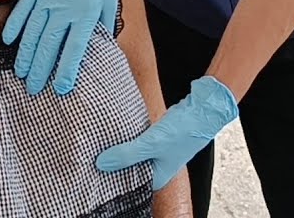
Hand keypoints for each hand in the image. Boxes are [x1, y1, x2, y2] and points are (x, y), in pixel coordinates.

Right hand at [2, 0, 119, 94]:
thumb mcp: (110, 0)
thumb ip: (105, 25)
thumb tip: (104, 46)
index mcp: (86, 14)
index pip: (74, 50)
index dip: (66, 71)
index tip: (60, 88)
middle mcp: (65, 9)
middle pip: (49, 46)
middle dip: (40, 70)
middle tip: (33, 89)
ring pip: (33, 32)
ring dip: (26, 54)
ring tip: (20, 73)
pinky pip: (23, 10)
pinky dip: (14, 26)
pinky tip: (8, 41)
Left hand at [96, 76, 238, 189]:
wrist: (203, 110)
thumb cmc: (184, 131)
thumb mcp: (151, 144)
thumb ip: (126, 154)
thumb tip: (101, 163)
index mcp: (156, 178)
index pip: (126, 183)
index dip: (109, 177)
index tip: (91, 169)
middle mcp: (155, 168)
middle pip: (127, 168)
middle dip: (112, 161)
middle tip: (90, 154)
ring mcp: (155, 153)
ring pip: (130, 154)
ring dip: (118, 149)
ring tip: (97, 144)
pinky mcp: (154, 139)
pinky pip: (135, 142)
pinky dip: (126, 139)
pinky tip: (112, 133)